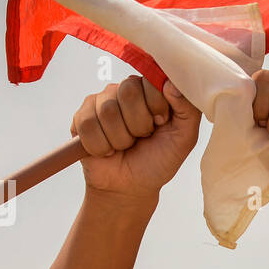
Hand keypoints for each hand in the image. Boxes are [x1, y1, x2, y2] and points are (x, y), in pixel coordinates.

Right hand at [70, 75, 201, 203]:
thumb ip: (187, 109)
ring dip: (121, 140)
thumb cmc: (158, 160)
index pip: (150, 81)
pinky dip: (101, 147)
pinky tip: (108, 151)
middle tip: (141, 138)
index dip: (157, 107)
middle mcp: (123, 91)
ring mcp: (99, 102)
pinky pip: (88, 125)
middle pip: (128, 93)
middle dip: (139, 126)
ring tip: (125, 146)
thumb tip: (172, 83)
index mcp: (149, 90)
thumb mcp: (184, 138)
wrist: (130, 187)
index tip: (160, 124)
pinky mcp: (81, 118)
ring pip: (108, 112)